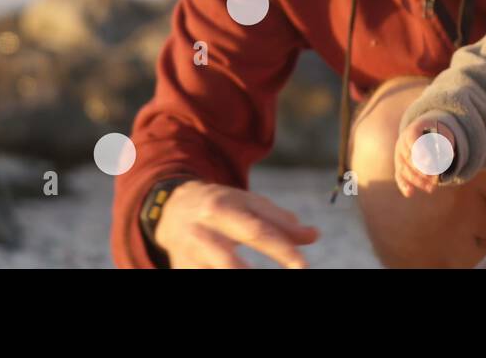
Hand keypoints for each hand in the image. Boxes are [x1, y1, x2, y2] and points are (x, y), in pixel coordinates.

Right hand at [153, 180, 319, 268]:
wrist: (171, 209)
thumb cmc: (223, 207)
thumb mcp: (249, 205)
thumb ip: (281, 222)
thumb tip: (314, 235)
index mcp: (222, 208)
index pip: (256, 231)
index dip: (281, 250)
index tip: (302, 266)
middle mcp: (201, 231)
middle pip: (229, 261)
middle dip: (252, 275)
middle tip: (291, 275)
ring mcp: (187, 254)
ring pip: (214, 273)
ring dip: (238, 276)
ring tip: (256, 278)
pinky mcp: (180, 269)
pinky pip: (201, 278)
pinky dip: (222, 281)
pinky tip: (240, 281)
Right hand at [394, 117, 458, 197]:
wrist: (424, 134)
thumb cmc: (436, 134)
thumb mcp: (442, 135)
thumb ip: (443, 146)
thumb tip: (445, 159)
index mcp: (412, 130)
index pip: (413, 139)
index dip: (420, 150)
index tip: (429, 161)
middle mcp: (402, 143)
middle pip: (409, 157)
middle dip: (423, 169)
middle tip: (435, 178)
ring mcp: (399, 155)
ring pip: (405, 169)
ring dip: (418, 180)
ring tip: (432, 188)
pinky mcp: (399, 166)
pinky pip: (399, 176)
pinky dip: (404, 185)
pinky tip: (409, 193)